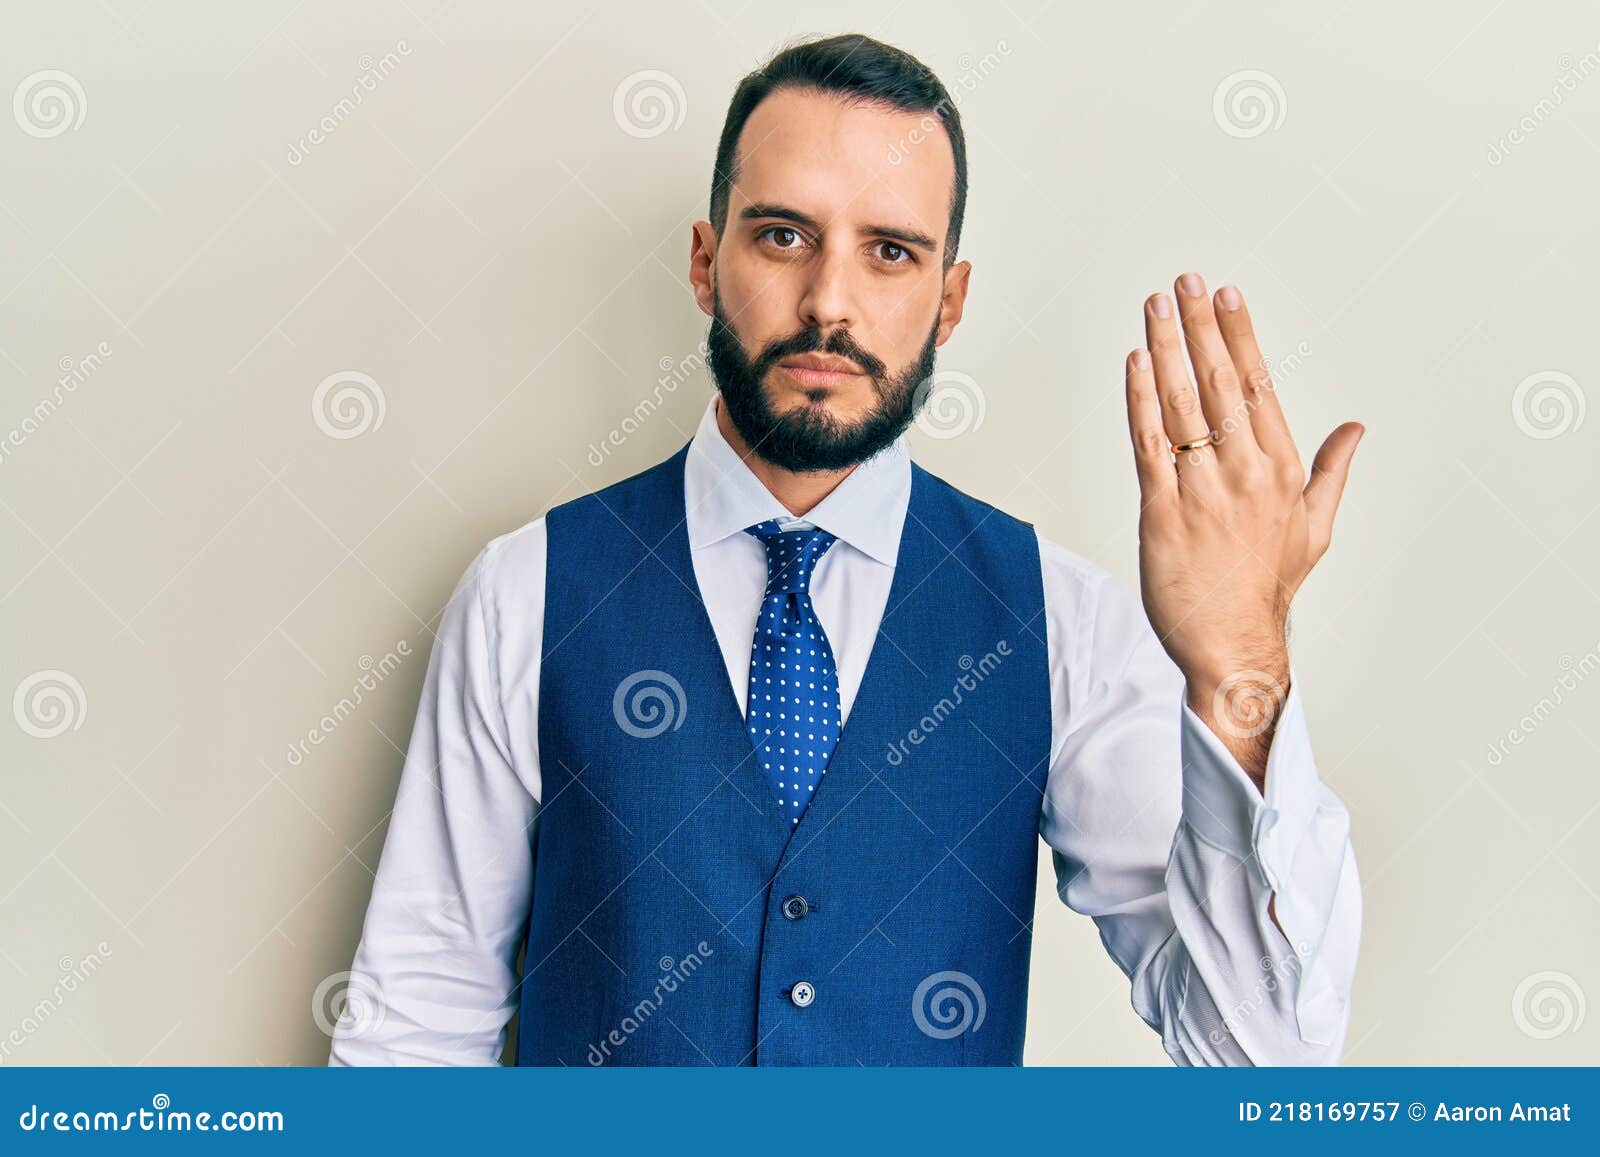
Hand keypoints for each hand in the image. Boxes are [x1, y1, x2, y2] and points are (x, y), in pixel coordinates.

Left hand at [1124, 273, 1362, 779]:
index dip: (1241, 336)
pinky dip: (1140, 400)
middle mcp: (1244, 473)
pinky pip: (1147, 444)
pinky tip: (1134, 364)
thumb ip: (1332, 470)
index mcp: (1281, 470)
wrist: (1231, 644)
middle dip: (1200, 326)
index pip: (1259, 386)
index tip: (1228, 296)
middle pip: (1219, 383)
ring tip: (1154, 307)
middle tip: (1185, 281)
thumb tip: (1355, 428)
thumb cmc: (1267, 587)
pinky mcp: (1160, 512)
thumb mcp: (1315, 528)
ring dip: (1165, 349)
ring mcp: (1201, 490)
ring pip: (1181, 405)